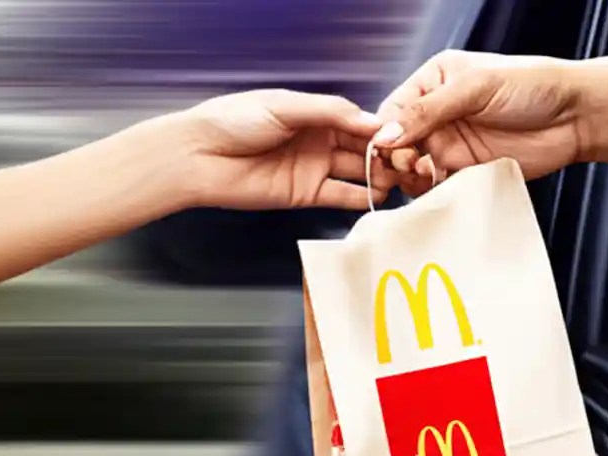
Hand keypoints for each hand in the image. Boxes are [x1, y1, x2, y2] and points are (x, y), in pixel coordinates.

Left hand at [176, 89, 399, 210]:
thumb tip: (372, 122)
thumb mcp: (286, 106)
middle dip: (385, 155)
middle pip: (360, 148)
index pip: (356, 120)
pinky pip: (338, 196)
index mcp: (313, 113)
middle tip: (409, 163)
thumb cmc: (234, 121)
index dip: (379, 129)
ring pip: (354, 172)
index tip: (403, 136)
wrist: (199, 157)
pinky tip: (379, 198)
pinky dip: (358, 198)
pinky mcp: (303, 194)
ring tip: (400, 181)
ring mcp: (311, 168)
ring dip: (378, 176)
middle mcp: (316, 140)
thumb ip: (330, 113)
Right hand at [374, 51, 583, 193]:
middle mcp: (436, 114)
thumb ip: (429, 110)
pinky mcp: (463, 170)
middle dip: (395, 158)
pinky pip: (434, 185)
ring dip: (410, 177)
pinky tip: (436, 187)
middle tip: (408, 165)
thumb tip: (387, 133)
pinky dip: (429, 191)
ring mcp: (449, 143)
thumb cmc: (533, 86)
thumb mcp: (476, 87)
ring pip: (411, 167)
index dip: (384, 132)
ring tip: (424, 175)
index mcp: (433, 82)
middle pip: (397, 143)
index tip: (385, 150)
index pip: (393, 110)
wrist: (574, 117)